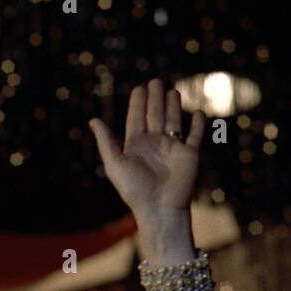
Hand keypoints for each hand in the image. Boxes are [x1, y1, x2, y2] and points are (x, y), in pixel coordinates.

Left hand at [89, 79, 202, 263]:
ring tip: (172, 91)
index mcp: (136, 146)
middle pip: (155, 116)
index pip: (137, 119)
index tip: (139, 89)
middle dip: (155, 99)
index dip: (137, 103)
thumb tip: (93, 119)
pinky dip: (197, 124)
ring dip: (173, 106)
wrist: (160, 208)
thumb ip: (106, 141)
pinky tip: (197, 113)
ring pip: (173, 121)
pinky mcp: (189, 154)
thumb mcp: (115, 163)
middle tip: (155, 82)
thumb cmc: (135, 190)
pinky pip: (195, 136)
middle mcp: (155, 144)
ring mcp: (173, 148)